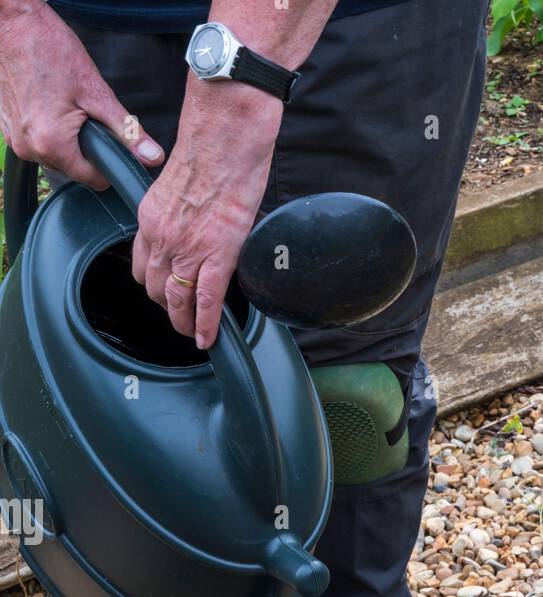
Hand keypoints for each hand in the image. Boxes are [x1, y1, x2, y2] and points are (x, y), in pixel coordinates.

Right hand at [0, 1, 163, 185]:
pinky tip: (49, 104)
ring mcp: (15, 140)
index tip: (114, 146)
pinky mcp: (7, 129)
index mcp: (53, 145)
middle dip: (86, 148)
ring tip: (66, 105)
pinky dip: (47, 129)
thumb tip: (152, 156)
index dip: (109, 167)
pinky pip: (36, 141)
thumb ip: (126, 130)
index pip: (93, 180)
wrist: (12, 24)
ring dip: (66, 139)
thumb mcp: (96, 92)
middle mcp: (30, 149)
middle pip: (73, 168)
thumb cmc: (49, 49)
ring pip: (55, 156)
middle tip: (87, 114)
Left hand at [132, 83, 282, 349]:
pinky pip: (206, 302)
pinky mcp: (216, 256)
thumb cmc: (211, 148)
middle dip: (167, 307)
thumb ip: (177, 208)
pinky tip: (209, 339)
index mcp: (150, 217)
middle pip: (155, 288)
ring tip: (195, 333)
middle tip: (181, 316)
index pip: (141, 264)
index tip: (164, 290)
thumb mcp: (176, 181)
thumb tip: (194, 219)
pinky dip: (207, 326)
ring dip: (185, 323)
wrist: (226, 137)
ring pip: (177, 302)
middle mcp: (162, 237)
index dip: (153, 283)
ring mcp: (188, 250)